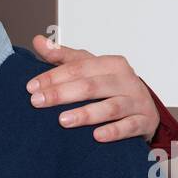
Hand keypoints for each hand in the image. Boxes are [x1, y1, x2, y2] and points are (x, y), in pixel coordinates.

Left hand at [27, 38, 157, 142]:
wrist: (145, 109)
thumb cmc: (113, 88)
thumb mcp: (91, 70)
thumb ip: (64, 58)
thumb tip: (39, 41)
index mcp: (112, 64)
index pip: (79, 67)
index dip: (54, 76)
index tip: (32, 87)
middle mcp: (126, 80)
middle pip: (91, 85)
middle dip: (62, 93)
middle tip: (38, 102)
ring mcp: (136, 101)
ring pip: (111, 107)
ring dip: (86, 114)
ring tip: (63, 121)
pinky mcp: (143, 122)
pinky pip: (129, 126)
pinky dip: (113, 131)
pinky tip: (96, 136)